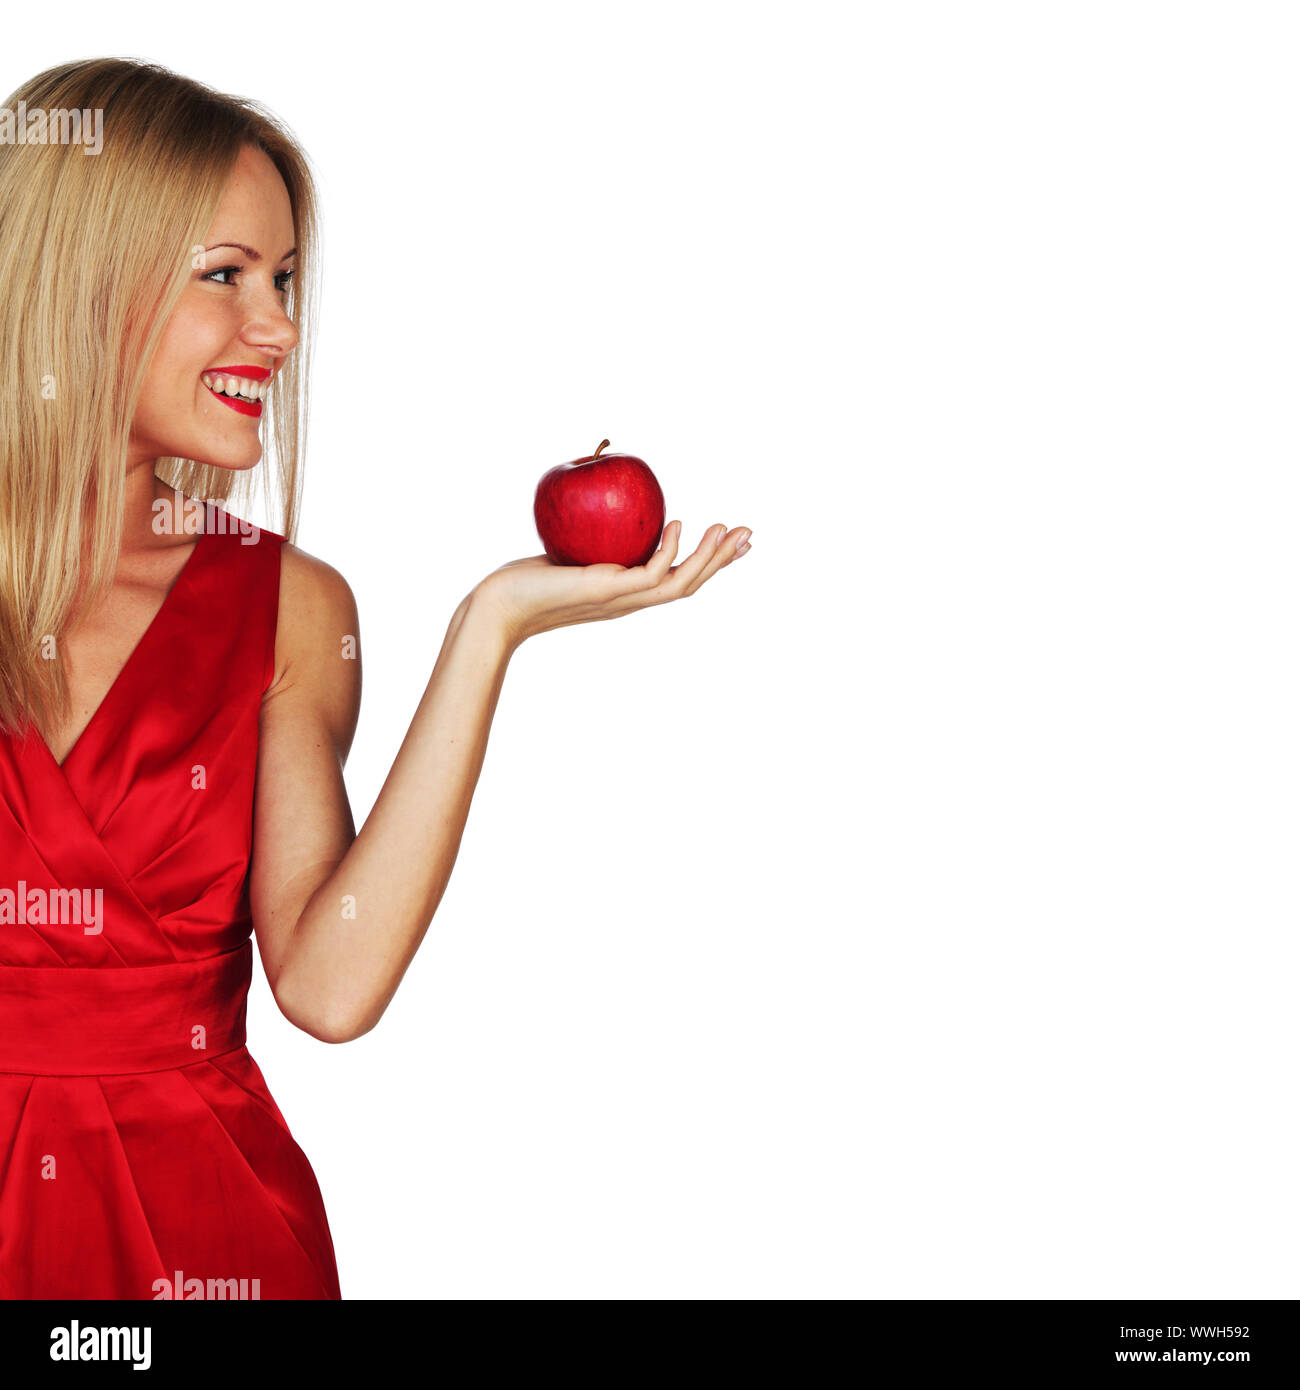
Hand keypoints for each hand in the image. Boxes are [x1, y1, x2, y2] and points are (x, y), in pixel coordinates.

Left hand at [472, 521, 751, 649]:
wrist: (501, 606)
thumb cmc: (525, 580)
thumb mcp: (567, 551)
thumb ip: (588, 534)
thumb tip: (596, 501)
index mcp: (627, 594)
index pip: (678, 578)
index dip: (709, 562)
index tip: (732, 541)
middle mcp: (630, 600)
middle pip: (691, 583)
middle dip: (723, 560)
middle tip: (749, 534)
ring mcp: (622, 599)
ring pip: (680, 582)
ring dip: (709, 557)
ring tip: (727, 530)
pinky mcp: (608, 590)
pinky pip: (651, 572)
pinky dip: (671, 550)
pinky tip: (679, 525)